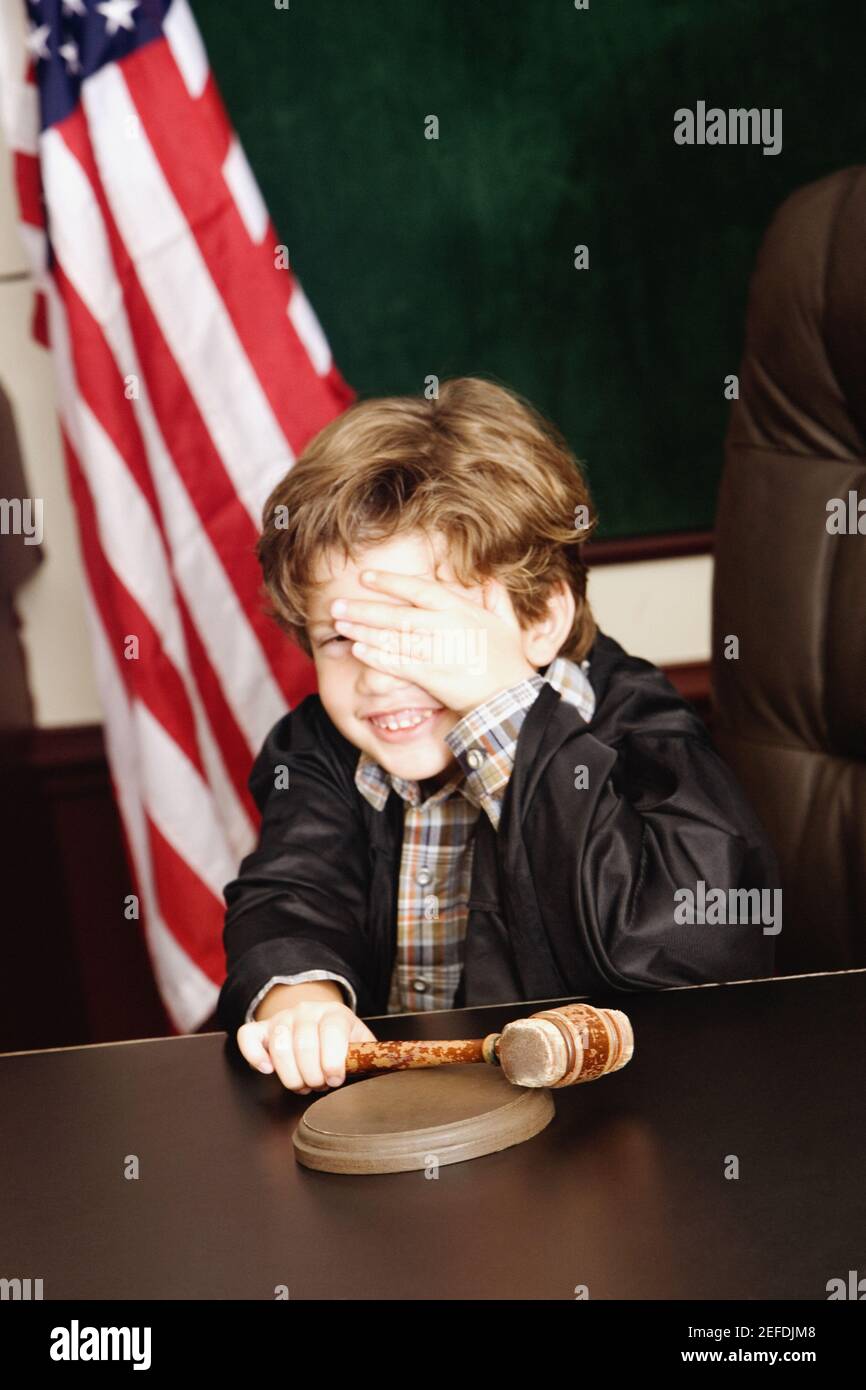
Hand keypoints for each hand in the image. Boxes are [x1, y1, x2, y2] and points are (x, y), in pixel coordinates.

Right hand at [236, 1001, 376, 1093]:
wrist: (317, 1019)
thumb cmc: (341, 1041)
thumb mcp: (360, 1042)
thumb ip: (369, 1054)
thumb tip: (391, 1068)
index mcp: (335, 1013)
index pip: (332, 1033)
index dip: (333, 1062)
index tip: (335, 1079)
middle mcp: (306, 1010)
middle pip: (303, 1044)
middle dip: (312, 1075)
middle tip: (318, 1084)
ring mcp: (282, 1018)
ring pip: (278, 1045)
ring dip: (289, 1074)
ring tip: (301, 1083)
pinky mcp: (261, 1028)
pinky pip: (247, 1036)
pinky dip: (254, 1055)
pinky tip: (268, 1069)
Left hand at [330, 569, 537, 714]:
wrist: (509, 698)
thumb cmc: (507, 661)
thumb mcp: (507, 623)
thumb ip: (497, 597)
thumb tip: (490, 576)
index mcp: (460, 609)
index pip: (418, 588)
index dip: (389, 581)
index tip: (364, 576)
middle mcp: (445, 626)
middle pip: (396, 613)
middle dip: (363, 608)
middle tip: (337, 605)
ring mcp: (437, 650)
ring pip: (392, 637)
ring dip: (362, 630)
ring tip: (339, 624)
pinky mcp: (430, 675)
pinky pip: (397, 662)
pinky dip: (376, 655)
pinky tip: (357, 649)